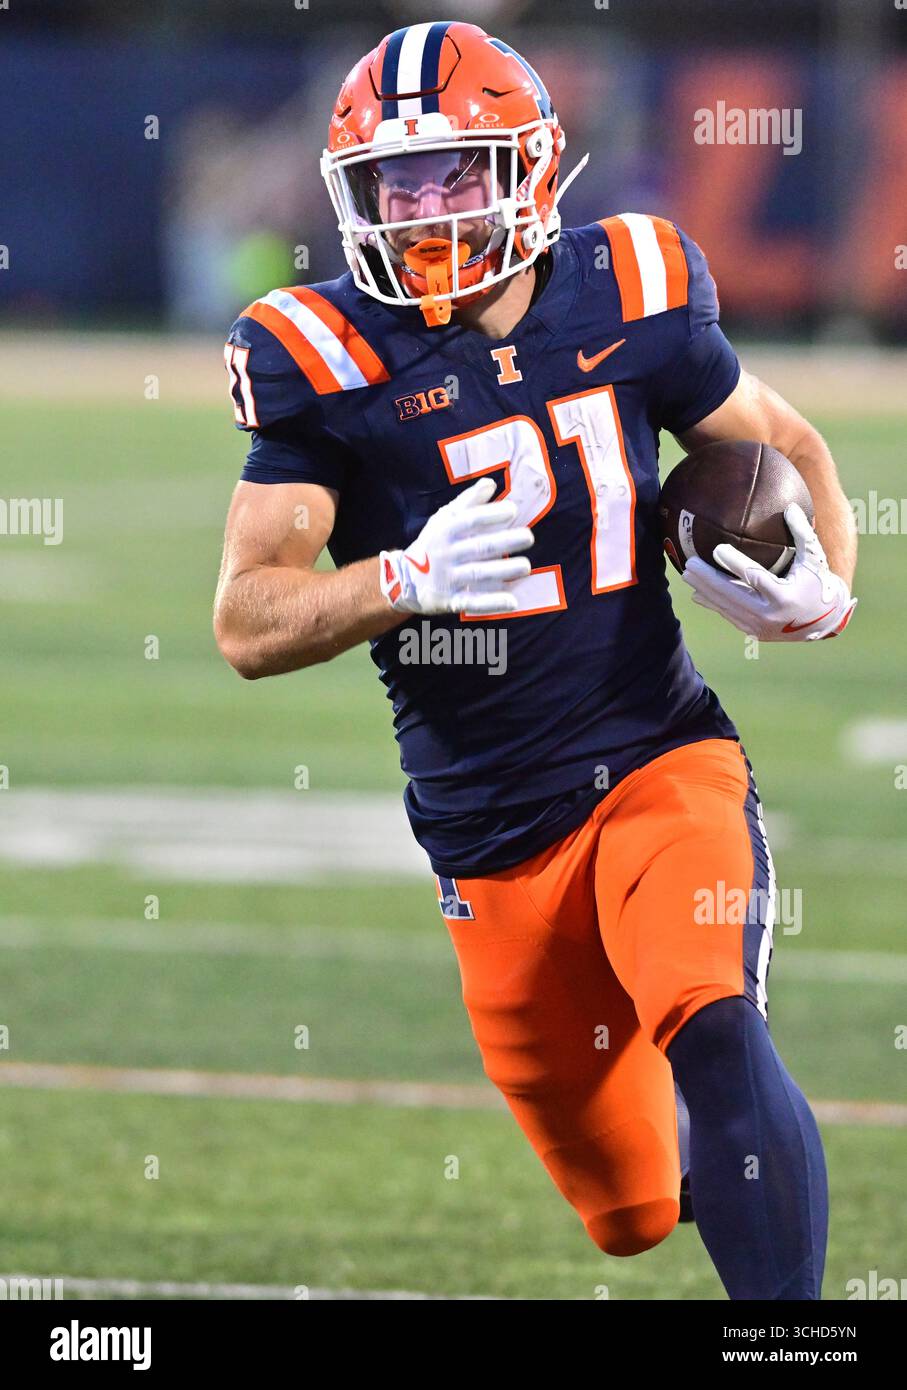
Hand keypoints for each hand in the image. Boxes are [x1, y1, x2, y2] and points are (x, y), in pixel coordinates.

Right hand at [379, 476, 533, 615]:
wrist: (403, 580)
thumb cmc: (433, 544)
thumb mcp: (443, 519)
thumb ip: (468, 502)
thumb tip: (490, 483)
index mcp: (445, 531)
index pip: (470, 520)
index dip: (491, 514)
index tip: (513, 511)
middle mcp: (446, 554)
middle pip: (478, 547)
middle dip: (505, 542)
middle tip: (528, 537)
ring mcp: (448, 578)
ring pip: (478, 574)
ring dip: (503, 570)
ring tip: (525, 566)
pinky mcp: (450, 601)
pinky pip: (473, 602)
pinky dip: (492, 603)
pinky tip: (512, 602)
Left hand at [681, 503, 856, 640]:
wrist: (824, 621)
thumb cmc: (819, 583)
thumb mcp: (814, 558)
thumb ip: (802, 533)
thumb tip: (790, 507)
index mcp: (784, 596)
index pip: (754, 577)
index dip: (734, 563)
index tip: (716, 548)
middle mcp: (769, 615)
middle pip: (732, 595)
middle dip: (708, 580)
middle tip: (690, 563)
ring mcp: (759, 626)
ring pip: (726, 606)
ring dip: (705, 591)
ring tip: (687, 575)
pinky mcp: (753, 632)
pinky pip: (729, 615)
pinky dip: (713, 604)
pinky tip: (697, 593)